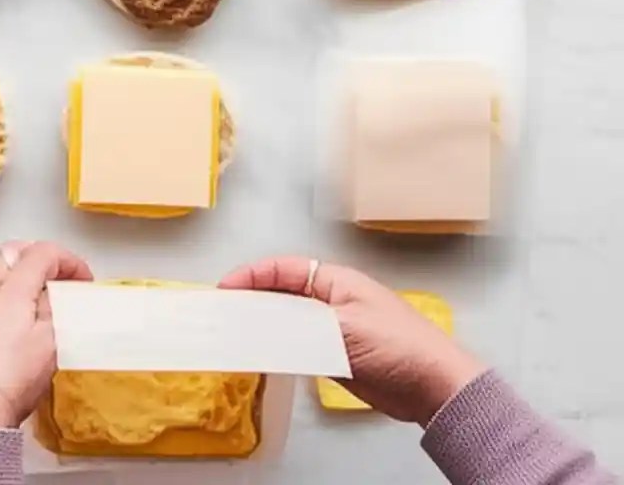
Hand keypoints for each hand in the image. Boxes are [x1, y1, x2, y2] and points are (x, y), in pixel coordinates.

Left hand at [0, 241, 93, 428]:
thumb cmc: (12, 378)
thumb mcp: (50, 340)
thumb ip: (55, 306)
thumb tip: (52, 292)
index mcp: (8, 286)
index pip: (42, 252)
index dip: (70, 261)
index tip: (84, 280)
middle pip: (14, 251)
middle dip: (42, 258)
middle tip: (62, 281)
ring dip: (19, 271)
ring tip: (38, 296)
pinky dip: (1, 288)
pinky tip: (12, 314)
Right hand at [219, 257, 484, 425]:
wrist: (433, 387)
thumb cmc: (399, 346)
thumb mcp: (345, 330)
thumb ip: (300, 326)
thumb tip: (261, 325)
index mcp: (336, 282)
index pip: (284, 270)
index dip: (252, 276)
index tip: (226, 288)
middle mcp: (330, 302)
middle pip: (280, 294)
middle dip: (251, 300)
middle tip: (224, 313)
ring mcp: (330, 329)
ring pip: (285, 322)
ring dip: (261, 326)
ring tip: (234, 334)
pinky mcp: (332, 356)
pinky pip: (295, 346)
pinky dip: (275, 348)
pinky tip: (260, 355)